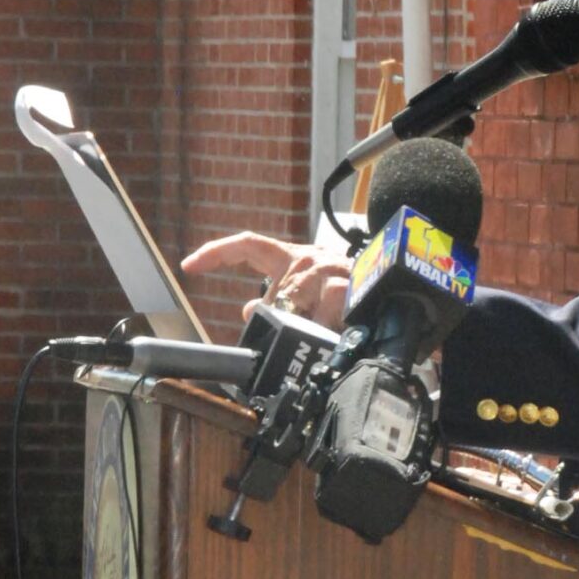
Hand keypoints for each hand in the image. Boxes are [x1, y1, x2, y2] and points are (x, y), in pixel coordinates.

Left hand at [181, 231, 352, 331]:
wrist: (390, 290)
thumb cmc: (343, 295)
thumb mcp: (304, 296)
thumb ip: (275, 301)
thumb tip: (247, 310)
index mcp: (291, 257)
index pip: (248, 245)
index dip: (217, 253)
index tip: (189, 265)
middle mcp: (306, 256)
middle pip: (277, 292)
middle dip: (285, 319)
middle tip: (296, 332)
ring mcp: (327, 267)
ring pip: (298, 304)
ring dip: (306, 325)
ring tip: (320, 332)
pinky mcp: (345, 282)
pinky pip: (324, 312)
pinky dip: (324, 327)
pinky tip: (332, 331)